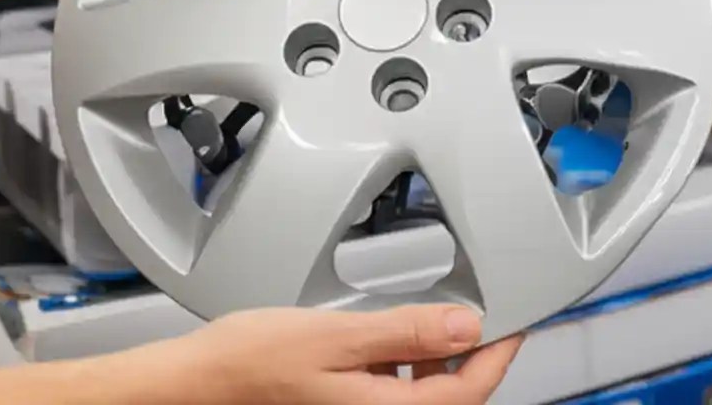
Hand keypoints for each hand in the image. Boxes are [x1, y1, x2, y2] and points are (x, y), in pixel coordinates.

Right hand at [93, 305, 523, 404]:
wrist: (198, 384)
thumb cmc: (252, 363)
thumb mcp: (338, 334)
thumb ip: (406, 332)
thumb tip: (466, 327)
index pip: (468, 392)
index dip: (498, 356)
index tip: (513, 325)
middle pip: (448, 398)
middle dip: (468, 357)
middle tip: (478, 314)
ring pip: (420, 395)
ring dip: (433, 361)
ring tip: (431, 320)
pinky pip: (391, 394)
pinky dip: (401, 367)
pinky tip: (384, 340)